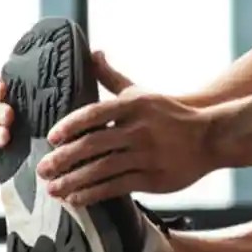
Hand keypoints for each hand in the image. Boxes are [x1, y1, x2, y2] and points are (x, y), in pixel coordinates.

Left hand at [34, 51, 211, 206]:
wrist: (209, 136)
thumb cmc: (169, 113)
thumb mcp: (141, 92)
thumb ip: (112, 76)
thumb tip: (92, 52)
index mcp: (133, 106)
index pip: (95, 114)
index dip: (70, 125)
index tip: (51, 138)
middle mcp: (139, 129)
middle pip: (94, 144)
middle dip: (64, 158)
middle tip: (42, 169)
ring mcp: (146, 154)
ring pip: (102, 169)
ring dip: (74, 181)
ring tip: (53, 189)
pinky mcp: (152, 177)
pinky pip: (117, 187)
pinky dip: (93, 194)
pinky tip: (77, 198)